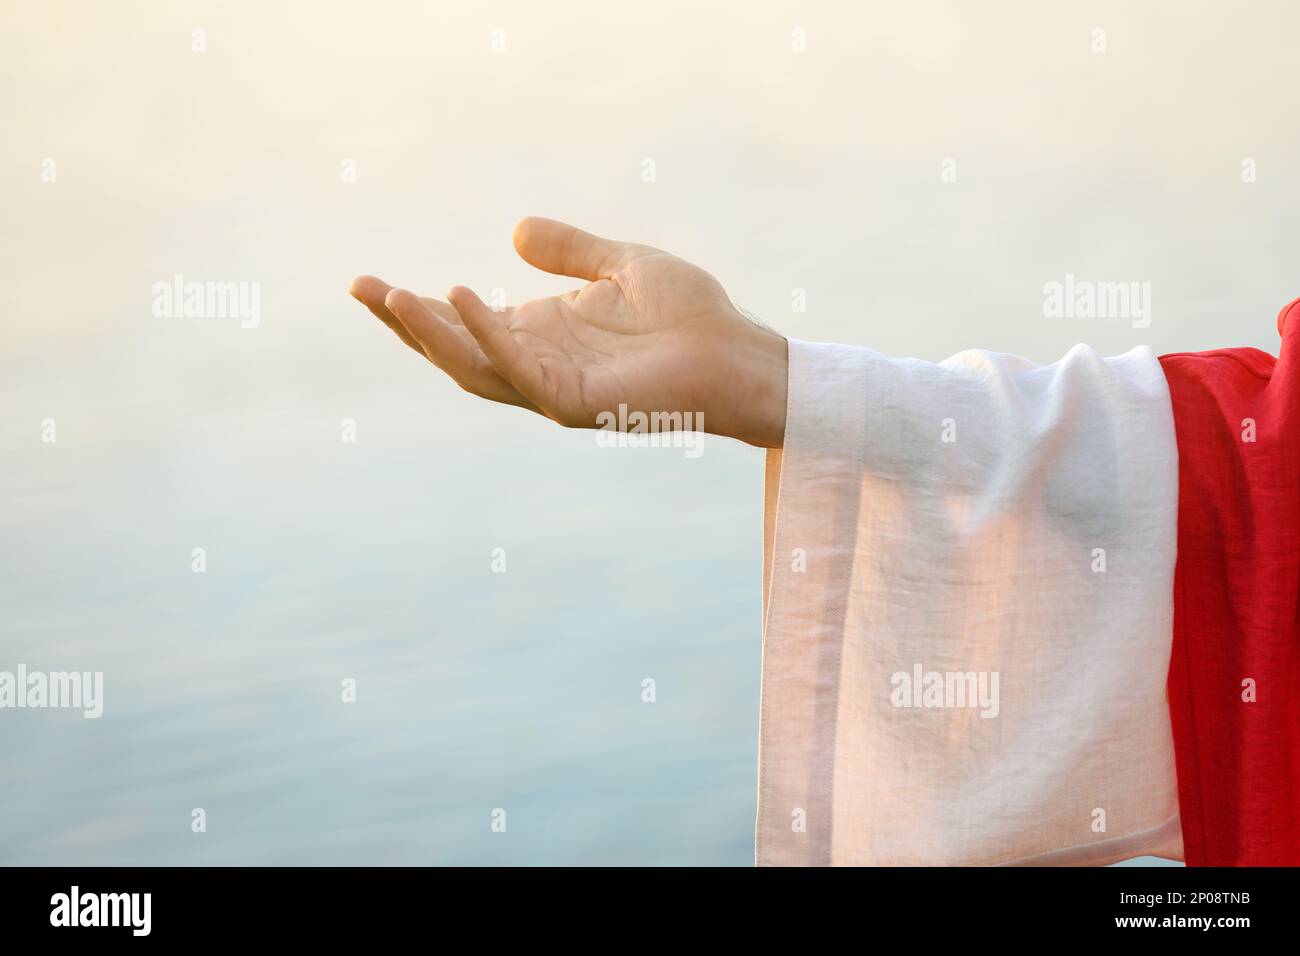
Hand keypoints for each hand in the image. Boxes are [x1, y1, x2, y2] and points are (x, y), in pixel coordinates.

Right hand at [349, 217, 787, 447]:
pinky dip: (487, 336)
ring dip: (429, 333)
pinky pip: (519, 370)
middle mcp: (537, 366)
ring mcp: (553, 388)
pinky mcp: (577, 402)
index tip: (370, 281)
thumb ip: (569, 250)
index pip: (463, 324)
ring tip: (390, 293)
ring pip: (472, 368)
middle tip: (361, 287)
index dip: (417, 307)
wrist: (740, 354)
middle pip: (453, 351)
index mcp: (541, 336)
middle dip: (406, 322)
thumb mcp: (620, 264)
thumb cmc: (690, 315)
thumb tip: (514, 231)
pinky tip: (462, 296)